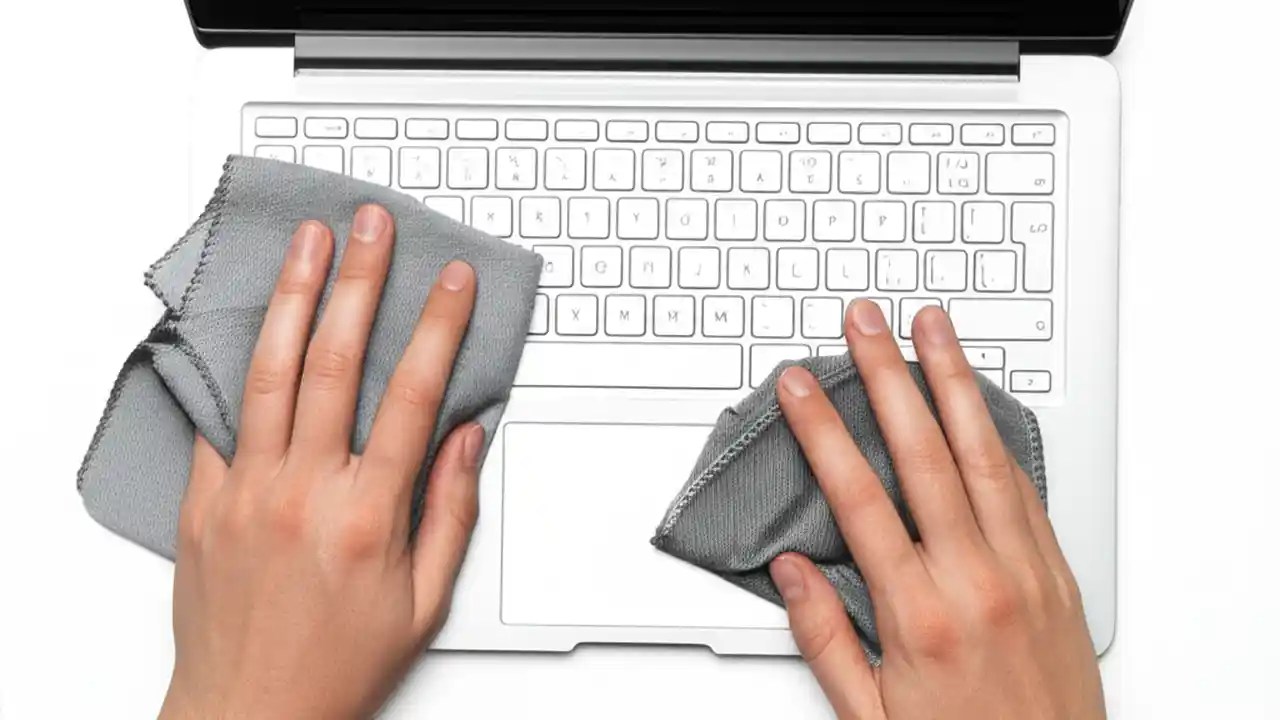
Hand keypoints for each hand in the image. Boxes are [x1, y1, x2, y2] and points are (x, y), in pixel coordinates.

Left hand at [160, 205, 481, 719]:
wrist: (248, 714)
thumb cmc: (337, 665)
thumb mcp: (425, 601)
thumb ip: (450, 511)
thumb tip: (464, 437)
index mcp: (369, 514)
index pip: (412, 394)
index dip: (436, 326)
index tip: (451, 280)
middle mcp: (304, 491)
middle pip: (334, 361)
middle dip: (358, 281)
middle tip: (370, 225)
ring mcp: (246, 491)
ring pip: (268, 373)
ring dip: (289, 297)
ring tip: (304, 243)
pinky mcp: (202, 501)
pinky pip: (215, 418)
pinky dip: (229, 364)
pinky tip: (242, 321)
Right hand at [770, 300, 1103, 719]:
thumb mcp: (869, 717)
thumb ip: (825, 638)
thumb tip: (790, 572)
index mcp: (920, 615)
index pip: (859, 498)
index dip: (824, 432)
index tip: (800, 386)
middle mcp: (976, 580)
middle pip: (924, 453)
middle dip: (889, 376)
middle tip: (866, 322)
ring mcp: (1024, 571)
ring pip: (984, 455)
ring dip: (955, 383)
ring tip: (934, 329)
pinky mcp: (1057, 575)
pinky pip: (1024, 489)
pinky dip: (999, 436)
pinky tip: (981, 404)